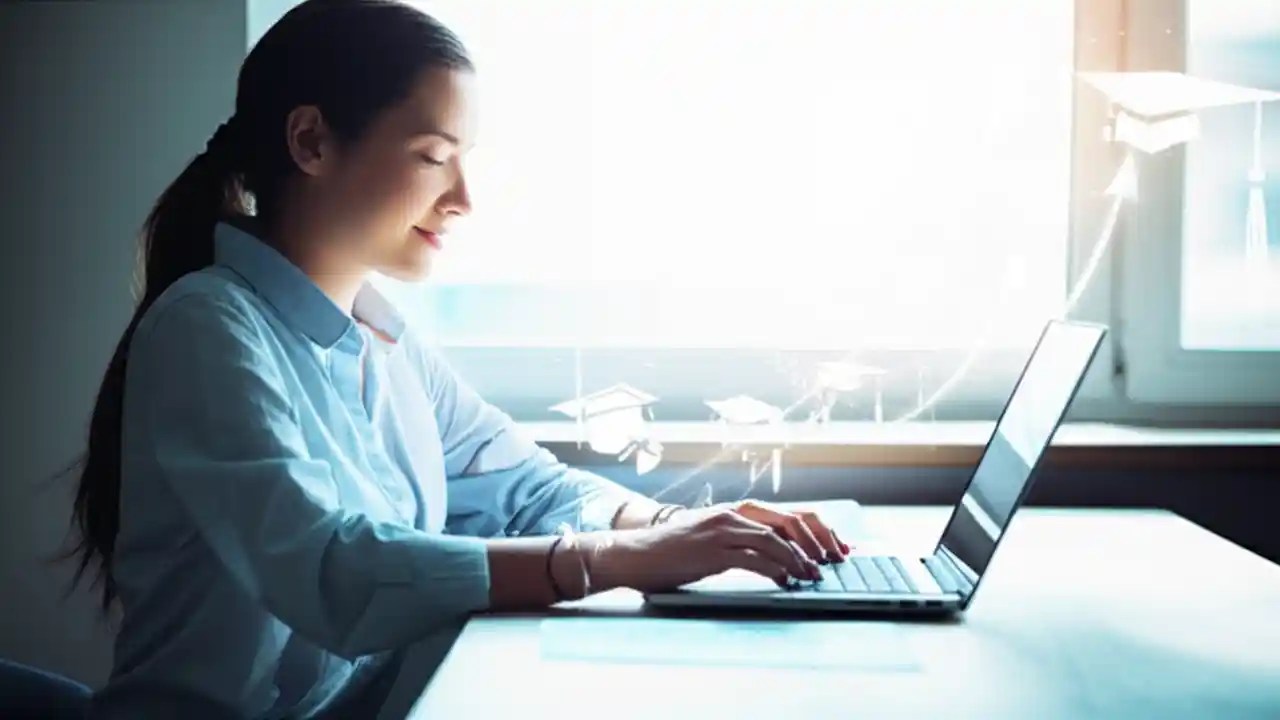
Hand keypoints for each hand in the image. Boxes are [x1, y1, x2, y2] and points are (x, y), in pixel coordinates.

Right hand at [583, 508, 824, 591]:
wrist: (635, 555)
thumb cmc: (673, 553)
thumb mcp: (714, 544)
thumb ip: (745, 547)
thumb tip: (784, 566)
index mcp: (736, 511)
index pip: (789, 515)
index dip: (819, 530)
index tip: (839, 547)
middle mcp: (732, 514)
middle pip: (789, 521)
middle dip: (818, 541)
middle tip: (836, 560)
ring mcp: (721, 530)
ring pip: (774, 538)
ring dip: (800, 558)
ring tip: (815, 575)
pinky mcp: (712, 550)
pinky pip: (753, 557)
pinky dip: (776, 569)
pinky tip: (787, 581)